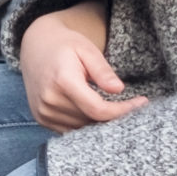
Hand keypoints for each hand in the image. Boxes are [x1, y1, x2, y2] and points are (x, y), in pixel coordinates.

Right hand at [19, 3, 146, 131]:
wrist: (34, 45)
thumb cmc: (65, 45)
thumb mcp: (87, 50)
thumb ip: (102, 70)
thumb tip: (118, 90)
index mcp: (62, 81)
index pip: (98, 110)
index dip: (123, 111)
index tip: (141, 103)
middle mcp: (50, 100)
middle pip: (91, 121)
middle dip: (114, 117)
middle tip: (132, 106)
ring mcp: (43, 111)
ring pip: (81, 128)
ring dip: (99, 122)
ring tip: (114, 109)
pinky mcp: (41, 118)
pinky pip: (69, 130)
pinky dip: (85, 124)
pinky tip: (94, 112)